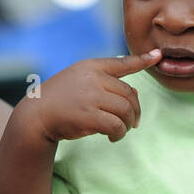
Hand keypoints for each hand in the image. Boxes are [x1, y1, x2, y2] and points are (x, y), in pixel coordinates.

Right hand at [26, 50, 161, 143]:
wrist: (35, 115)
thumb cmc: (59, 100)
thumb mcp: (79, 81)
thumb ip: (105, 84)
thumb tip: (135, 93)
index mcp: (91, 66)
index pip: (121, 62)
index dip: (141, 60)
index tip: (157, 57)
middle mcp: (93, 78)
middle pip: (129, 94)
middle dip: (135, 110)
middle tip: (134, 122)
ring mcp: (91, 97)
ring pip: (126, 110)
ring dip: (128, 123)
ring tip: (122, 131)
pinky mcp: (89, 117)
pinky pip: (116, 126)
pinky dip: (119, 133)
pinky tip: (114, 137)